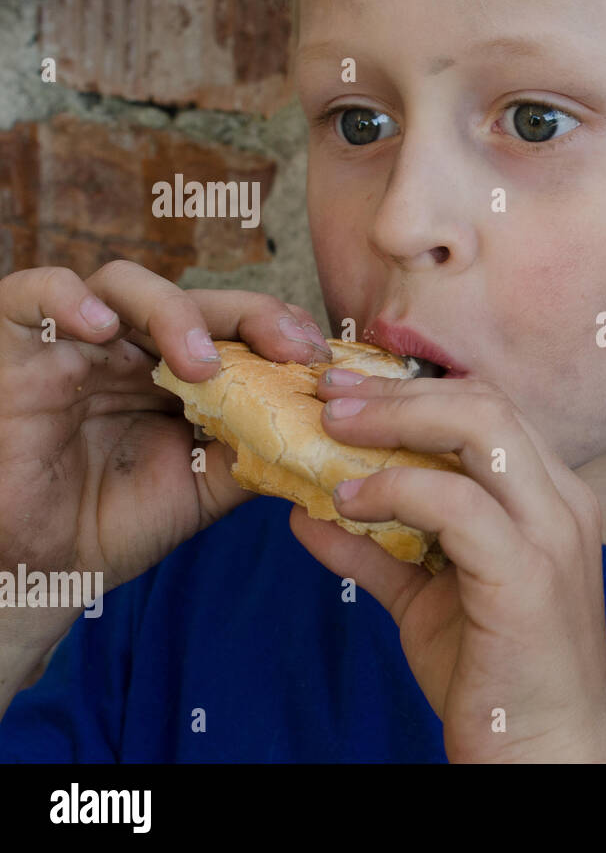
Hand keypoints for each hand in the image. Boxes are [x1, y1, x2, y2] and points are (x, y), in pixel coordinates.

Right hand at [0, 260, 332, 658]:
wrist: (37, 570)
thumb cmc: (115, 522)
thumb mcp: (204, 487)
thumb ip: (258, 452)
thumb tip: (326, 432)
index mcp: (180, 369)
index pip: (240, 325)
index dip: (283, 330)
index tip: (323, 362)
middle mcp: (132, 345)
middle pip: (199, 299)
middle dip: (256, 316)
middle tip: (293, 350)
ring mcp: (75, 341)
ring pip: (126, 284)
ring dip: (174, 312)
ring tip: (199, 363)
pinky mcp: (15, 343)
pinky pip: (34, 292)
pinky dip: (69, 299)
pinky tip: (101, 329)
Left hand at [289, 370, 605, 762]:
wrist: (542, 755)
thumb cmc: (496, 680)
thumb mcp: (428, 603)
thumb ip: (379, 551)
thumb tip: (311, 515)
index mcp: (550, 500)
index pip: (488, 410)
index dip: (415, 391)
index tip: (348, 393)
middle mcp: (562, 502)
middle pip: (485, 401)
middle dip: (397, 390)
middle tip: (328, 396)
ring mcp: (551, 533)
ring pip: (480, 426)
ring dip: (392, 419)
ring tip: (329, 429)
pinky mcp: (527, 572)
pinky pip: (455, 501)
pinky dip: (393, 489)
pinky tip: (348, 502)